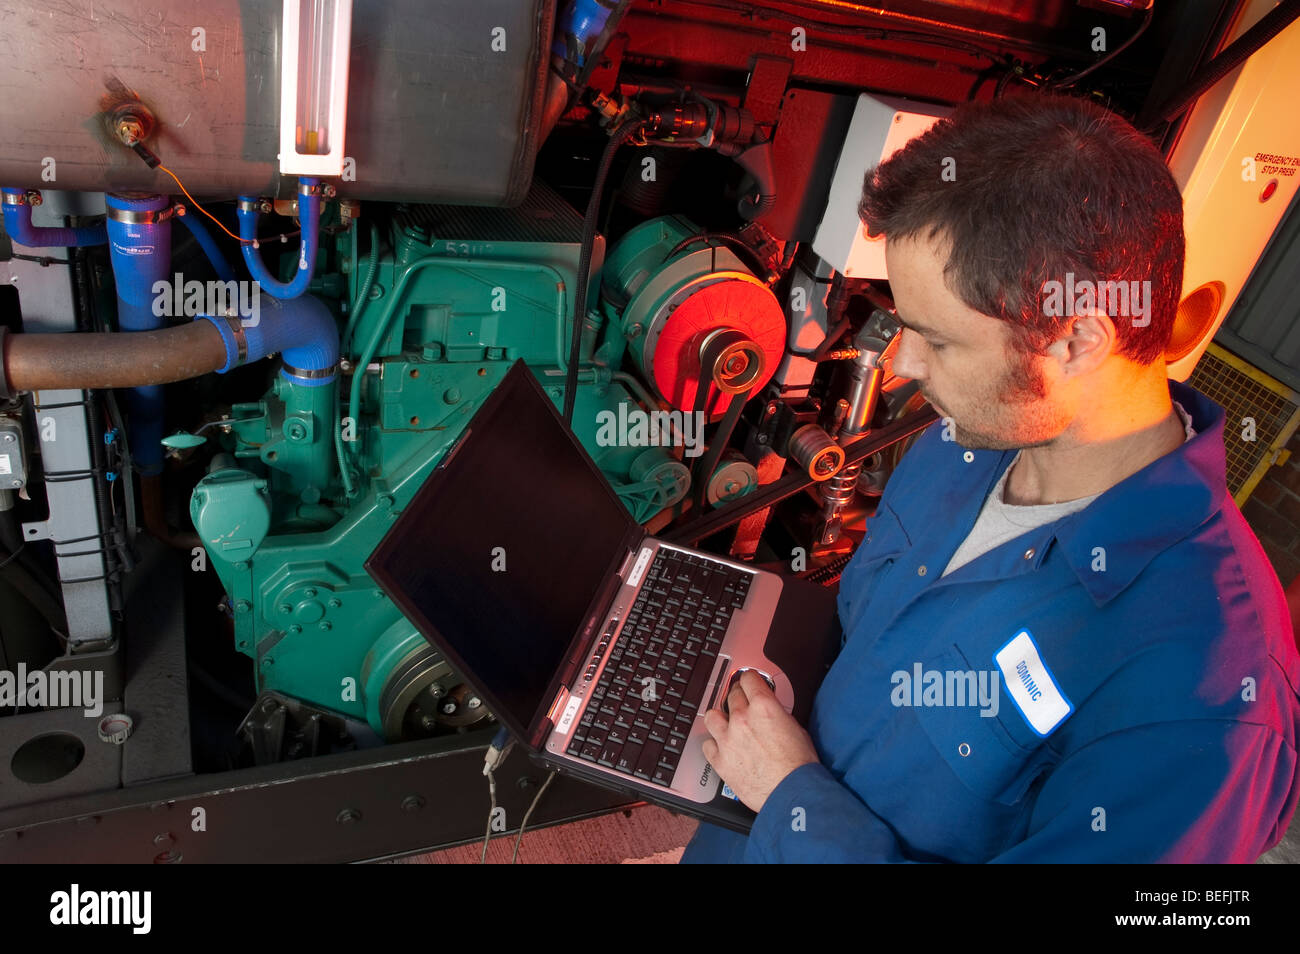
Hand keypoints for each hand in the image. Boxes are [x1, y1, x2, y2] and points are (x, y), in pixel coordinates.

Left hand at [700, 670, 819, 812]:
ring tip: (727, 724)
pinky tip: (722, 748)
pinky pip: (707, 745)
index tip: (748, 681)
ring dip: (720, 718)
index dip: (750, 679)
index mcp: (763, 707)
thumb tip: (769, 710)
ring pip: (712, 716)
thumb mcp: (796, 727)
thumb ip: (776, 713)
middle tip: (743, 704)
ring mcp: (727, 740)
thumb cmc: (799, 765)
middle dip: (738, 697)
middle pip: (731, 695)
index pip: (748, 678)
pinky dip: (714, 745)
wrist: (791, 793)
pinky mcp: (720, 761)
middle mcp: (742, 719)